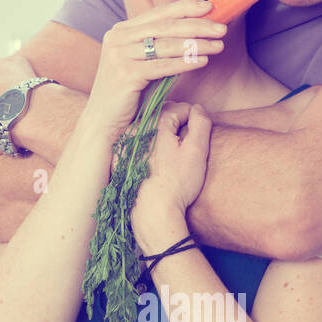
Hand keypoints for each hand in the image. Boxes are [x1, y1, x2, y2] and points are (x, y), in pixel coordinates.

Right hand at [80, 0, 226, 142]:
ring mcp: (119, 55)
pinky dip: (185, 63)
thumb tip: (194, 34)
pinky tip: (203, 61)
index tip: (210, 7)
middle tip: (221, 27)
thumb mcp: (143, 63)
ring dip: (196, 44)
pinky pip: (162, 66)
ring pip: (166, 45)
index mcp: (122, 30)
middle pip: (165, 26)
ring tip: (218, 45)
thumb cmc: (129, 93)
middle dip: (197, 25)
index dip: (186, 8)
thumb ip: (159, 47)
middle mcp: (118, 37)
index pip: (159, 13)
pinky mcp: (125, 74)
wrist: (103, 120)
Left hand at [130, 102, 211, 244]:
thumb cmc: (178, 183)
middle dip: (176, 123)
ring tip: (172, 152)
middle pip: (161, 116)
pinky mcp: (120, 161)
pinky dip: (147, 147)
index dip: (193, 118)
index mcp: (155, 123)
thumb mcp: (197, 151)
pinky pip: (137, 145)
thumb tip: (197, 108)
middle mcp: (136, 130)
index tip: (198, 133)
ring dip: (161, 134)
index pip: (179, 108)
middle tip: (186, 142)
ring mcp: (126, 145)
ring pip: (148, 129)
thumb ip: (200, 123)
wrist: (152, 213)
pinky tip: (156, 162)